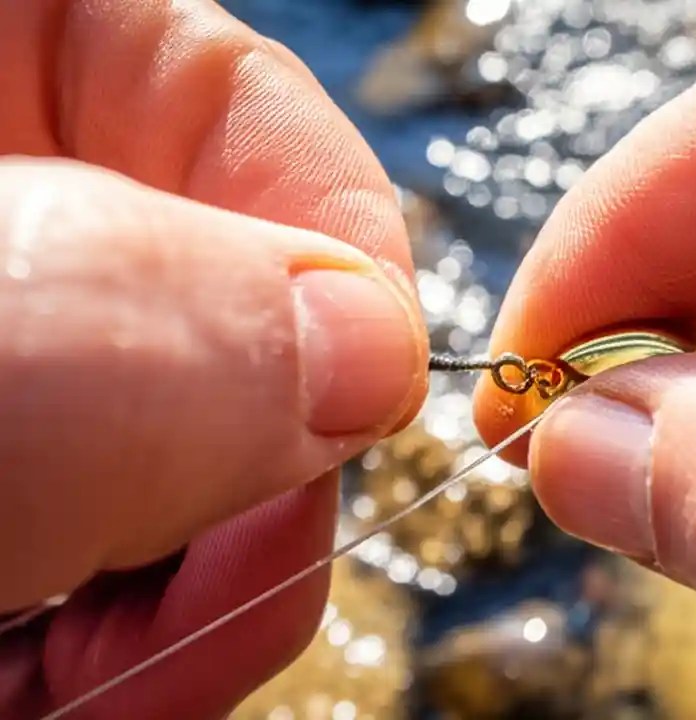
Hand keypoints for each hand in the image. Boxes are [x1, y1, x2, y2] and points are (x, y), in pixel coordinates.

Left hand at [0, 2, 425, 717]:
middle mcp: (0, 232)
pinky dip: (148, 644)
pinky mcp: (3, 499)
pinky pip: (121, 561)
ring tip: (135, 666)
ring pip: (193, 456)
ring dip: (213, 584)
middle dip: (268, 461)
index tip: (368, 386)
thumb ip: (159, 318)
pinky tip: (101, 686)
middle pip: (226, 303)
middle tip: (233, 573)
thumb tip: (371, 355)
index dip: (321, 220)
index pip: (206, 82)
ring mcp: (12, 374)